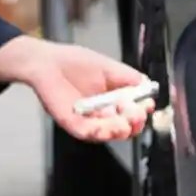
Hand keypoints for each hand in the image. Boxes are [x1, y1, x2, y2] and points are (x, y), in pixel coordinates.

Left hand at [0, 36, 154, 142]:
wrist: (46, 62)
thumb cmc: (73, 63)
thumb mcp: (108, 68)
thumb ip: (129, 77)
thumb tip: (148, 86)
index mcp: (113, 101)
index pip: (132, 113)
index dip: (142, 111)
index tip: (147, 103)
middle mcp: (102, 114)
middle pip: (124, 128)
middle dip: (135, 122)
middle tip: (138, 113)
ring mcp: (88, 121)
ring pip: (109, 133)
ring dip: (121, 130)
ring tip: (127, 121)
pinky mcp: (73, 124)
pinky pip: (89, 133)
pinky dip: (100, 132)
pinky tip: (108, 127)